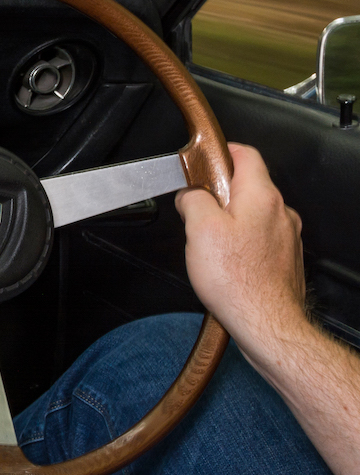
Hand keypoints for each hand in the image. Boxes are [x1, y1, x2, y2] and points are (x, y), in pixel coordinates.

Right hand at [175, 143, 309, 351]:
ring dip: (230, 219)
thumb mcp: (199, 229)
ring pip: (253, 213)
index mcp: (261, 196)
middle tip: (195, 211)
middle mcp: (280, 212)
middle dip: (218, 193)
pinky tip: (226, 261)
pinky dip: (241, 241)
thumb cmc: (237, 281)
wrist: (265, 322)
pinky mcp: (284, 258)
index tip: (202, 161)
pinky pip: (259, 237)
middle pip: (247, 185)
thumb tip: (190, 193)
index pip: (246, 153)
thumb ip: (193, 199)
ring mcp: (285, 236)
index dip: (220, 152)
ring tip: (209, 243)